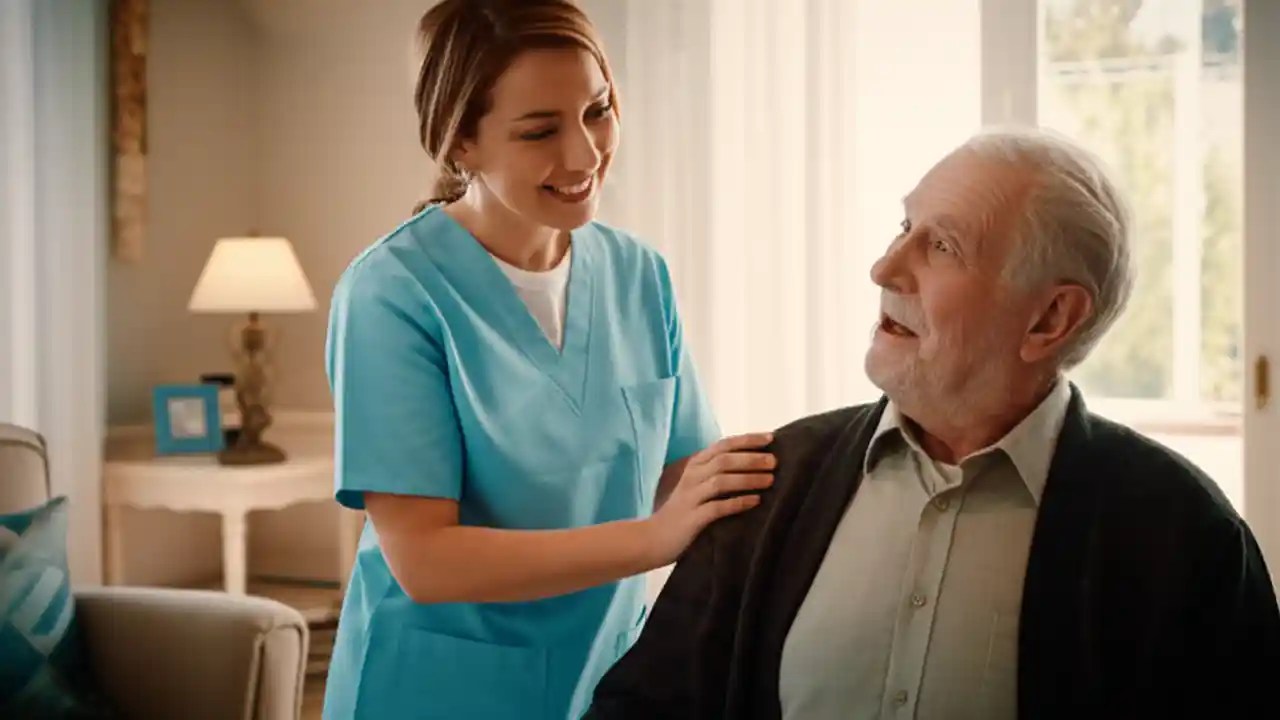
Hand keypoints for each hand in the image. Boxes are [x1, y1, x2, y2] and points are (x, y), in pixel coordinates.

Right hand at [644, 433, 775, 566]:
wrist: (653, 539)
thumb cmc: (683, 512)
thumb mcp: (698, 486)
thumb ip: (718, 473)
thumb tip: (755, 464)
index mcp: (695, 466)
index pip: (723, 445)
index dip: (747, 440)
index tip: (771, 438)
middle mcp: (692, 477)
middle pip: (724, 460)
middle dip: (751, 458)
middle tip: (774, 461)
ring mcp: (691, 497)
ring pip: (721, 481)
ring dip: (748, 478)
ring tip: (770, 480)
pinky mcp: (692, 518)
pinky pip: (717, 507)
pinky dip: (737, 503)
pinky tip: (755, 501)